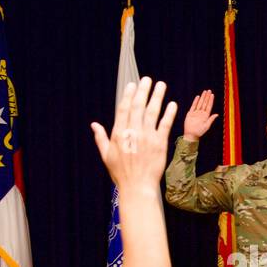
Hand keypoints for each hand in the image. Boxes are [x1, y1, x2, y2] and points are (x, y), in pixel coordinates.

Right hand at [91, 77, 177, 192]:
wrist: (137, 187)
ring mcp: (147, 137)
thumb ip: (101, 138)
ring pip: (153, 112)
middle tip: (147, 79)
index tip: (132, 84)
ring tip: (161, 85)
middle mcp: (133, 132)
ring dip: (157, 97)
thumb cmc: (120, 173)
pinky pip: (165, 125)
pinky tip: (172, 104)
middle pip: (139, 106)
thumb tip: (94, 125)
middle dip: (143, 91)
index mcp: (119, 134)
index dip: (129, 95)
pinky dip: (169, 113)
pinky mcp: (160, 144)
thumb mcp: (106, 155)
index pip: (124, 109)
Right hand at [182, 89, 218, 142]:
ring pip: (200, 103)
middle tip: (209, 90)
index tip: (212, 95)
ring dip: (202, 97)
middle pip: (205, 103)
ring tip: (204, 92)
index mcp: (206, 116)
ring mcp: (196, 113)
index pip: (209, 106)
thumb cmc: (199, 132)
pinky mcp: (190, 113)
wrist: (191, 134)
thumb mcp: (207, 126)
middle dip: (207, 97)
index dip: (211, 100)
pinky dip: (195, 101)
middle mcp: (201, 113)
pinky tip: (198, 97)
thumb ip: (211, 119)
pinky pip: (193, 106)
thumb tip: (217, 114)